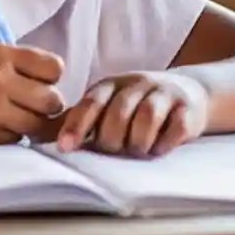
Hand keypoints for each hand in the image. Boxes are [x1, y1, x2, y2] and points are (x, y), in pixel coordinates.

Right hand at [0, 44, 65, 147]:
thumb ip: (12, 64)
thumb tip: (46, 80)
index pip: (53, 67)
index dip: (50, 76)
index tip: (40, 80)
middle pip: (52, 100)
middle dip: (47, 105)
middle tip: (31, 103)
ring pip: (39, 125)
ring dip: (33, 124)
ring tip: (14, 116)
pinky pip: (16, 139)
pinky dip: (12, 135)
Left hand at [56, 71, 209, 156]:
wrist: (189, 93)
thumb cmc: (136, 107)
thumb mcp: (108, 106)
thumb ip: (82, 121)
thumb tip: (46, 142)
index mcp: (111, 85)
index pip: (90, 103)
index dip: (76, 126)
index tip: (65, 148)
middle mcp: (137, 84)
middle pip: (118, 114)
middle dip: (112, 140)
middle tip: (114, 150)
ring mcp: (164, 93)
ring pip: (147, 118)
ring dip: (138, 142)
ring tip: (137, 151)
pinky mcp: (188, 108)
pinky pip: (176, 128)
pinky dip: (164, 143)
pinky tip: (158, 149)